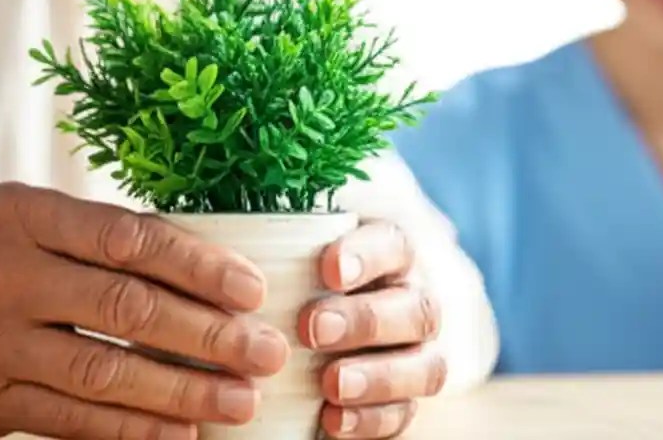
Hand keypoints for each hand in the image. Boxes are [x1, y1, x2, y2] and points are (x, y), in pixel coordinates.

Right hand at [0, 182, 289, 439]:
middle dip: (208, 334)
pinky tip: (180, 433)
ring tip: (238, 402)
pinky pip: (70, 420)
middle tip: (266, 353)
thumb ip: (102, 239)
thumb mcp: (27, 221)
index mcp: (24, 213)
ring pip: (103, 372)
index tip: (253, 290)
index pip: (129, 238)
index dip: (199, 266)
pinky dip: (131, 429)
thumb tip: (212, 271)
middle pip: (125, 307)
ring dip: (182, 392)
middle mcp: (2, 273)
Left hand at [298, 221, 445, 438]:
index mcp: (388, 257)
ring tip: (331, 384)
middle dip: (366, 320)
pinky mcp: (407, 401)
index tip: (329, 269)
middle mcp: (412, 302)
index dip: (368, 256)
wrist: (301, 347)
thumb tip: (236, 241)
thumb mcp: (284, 266)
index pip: (393, 244)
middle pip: (417, 308)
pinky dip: (372, 419)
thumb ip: (279, 253)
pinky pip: (405, 414)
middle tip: (313, 329)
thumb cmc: (290, 290)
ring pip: (426, 365)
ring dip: (379, 377)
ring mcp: (418, 354)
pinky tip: (334, 421)